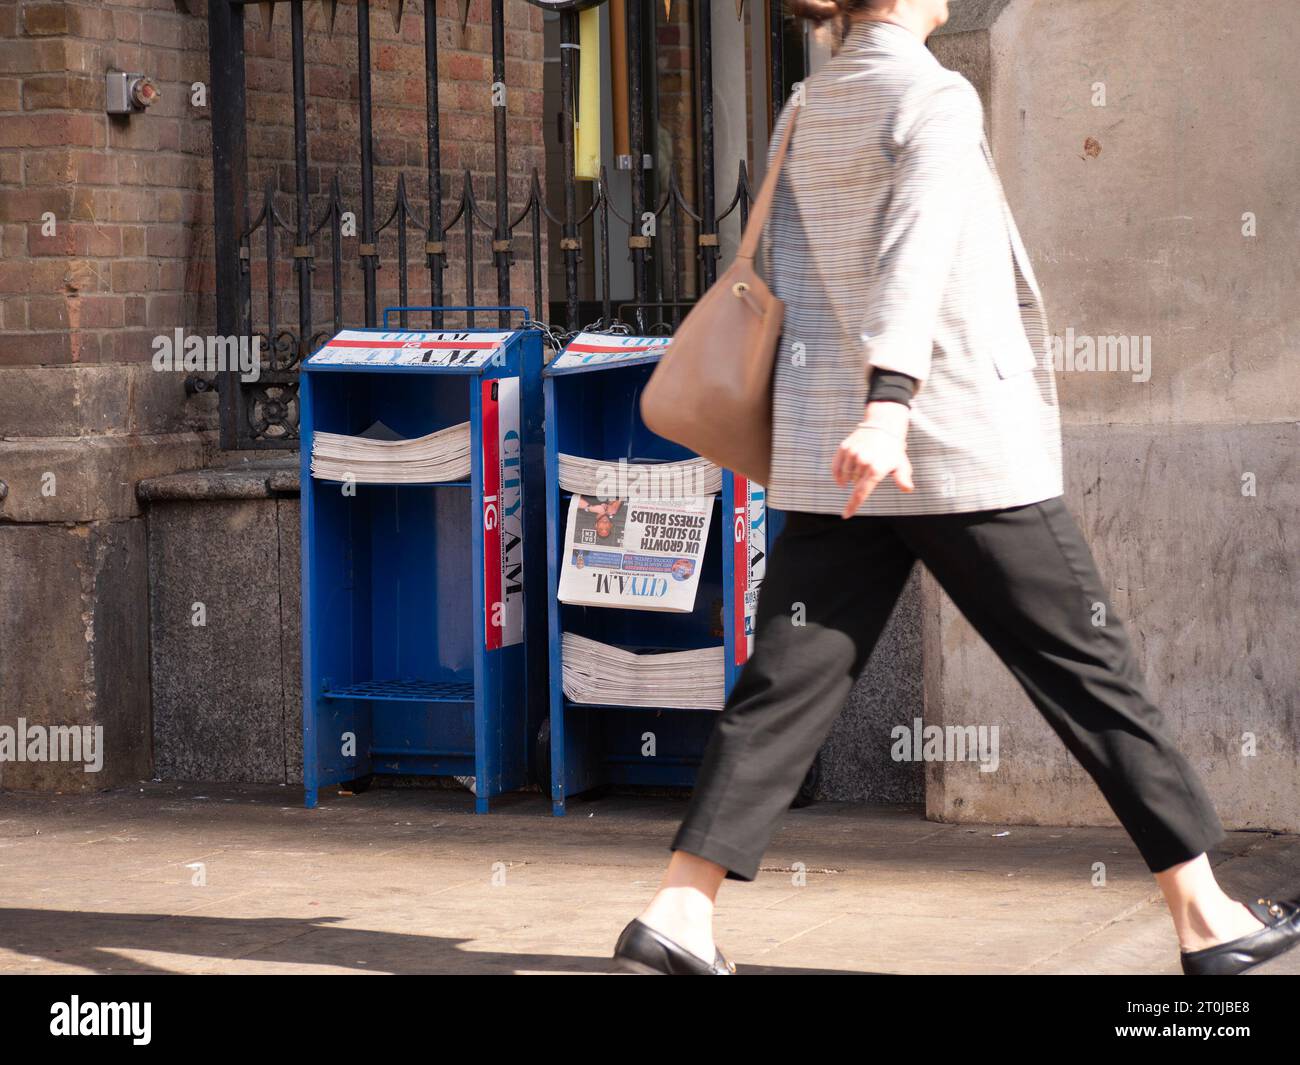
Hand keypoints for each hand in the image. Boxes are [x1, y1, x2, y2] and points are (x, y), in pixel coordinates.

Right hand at [832, 403, 914, 517]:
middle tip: (870, 470)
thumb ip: (902, 479)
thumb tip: (908, 489)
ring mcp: (852, 454)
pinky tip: (841, 478)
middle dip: (860, 481)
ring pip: (845, 476)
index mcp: (876, 470)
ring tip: (860, 468)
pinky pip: (836, 467)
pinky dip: (837, 474)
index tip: (845, 515)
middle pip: (854, 483)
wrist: (883, 426)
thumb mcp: (901, 465)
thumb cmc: (893, 450)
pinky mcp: (844, 448)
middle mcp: (863, 462)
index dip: (852, 506)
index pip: (861, 493)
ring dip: (850, 477)